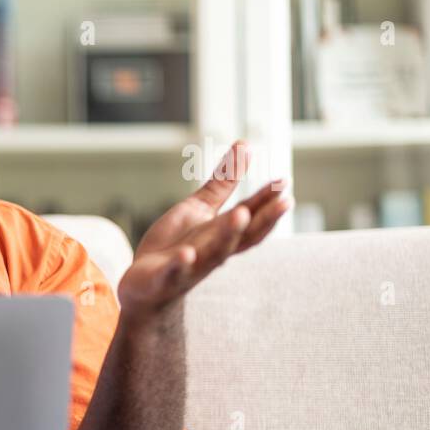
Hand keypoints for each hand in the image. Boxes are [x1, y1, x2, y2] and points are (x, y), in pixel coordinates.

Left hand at [117, 140, 290, 324]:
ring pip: (215, 253)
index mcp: (222, 234)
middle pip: (242, 237)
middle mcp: (213, 251)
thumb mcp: (200, 208)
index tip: (284, 184)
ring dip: (228, 235)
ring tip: (239, 214)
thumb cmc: (177, 244)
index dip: (267, 202)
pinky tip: (186, 254)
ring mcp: (191, 267)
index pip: (250, 217)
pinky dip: (182, 265)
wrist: (145, 284)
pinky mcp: (165, 278)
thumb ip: (223, 182)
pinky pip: (175, 273)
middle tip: (284, 201)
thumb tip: (245, 145)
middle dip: (263, 219)